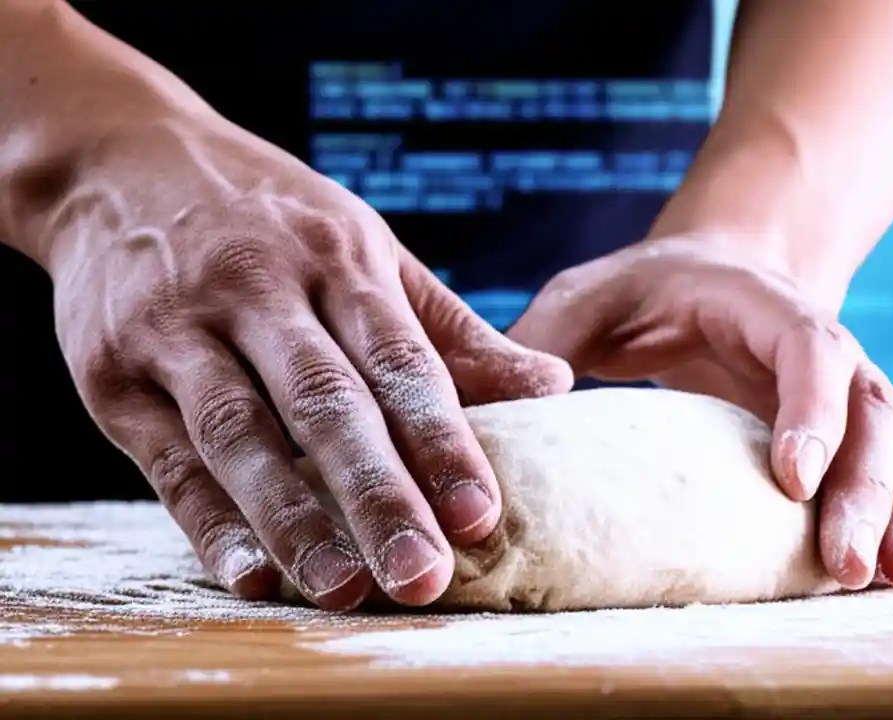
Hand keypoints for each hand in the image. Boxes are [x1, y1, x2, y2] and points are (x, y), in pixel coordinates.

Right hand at [48, 116, 570, 609]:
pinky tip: (246, 575)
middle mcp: (258, 291)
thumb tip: (555, 384)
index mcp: (337, 261)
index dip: (443, 441)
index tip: (481, 516)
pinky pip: (165, 458)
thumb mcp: (367, 250)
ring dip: (292, 520)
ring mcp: (178, 331)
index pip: (399, 362)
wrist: (119, 163)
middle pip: (325, 404)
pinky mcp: (113, 374)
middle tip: (424, 577)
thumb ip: (452, 330)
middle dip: (378, 495)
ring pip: (240, 434)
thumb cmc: (274, 222)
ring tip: (344, 589)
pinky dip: (206, 520)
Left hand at [509, 235, 892, 588]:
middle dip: (867, 488)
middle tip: (841, 567)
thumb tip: (509, 400)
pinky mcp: (859, 425)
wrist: (718, 268)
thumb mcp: (588, 297)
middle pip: (875, 407)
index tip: (790, 480)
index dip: (810, 410)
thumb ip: (545, 339)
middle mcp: (826, 345)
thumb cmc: (648, 290)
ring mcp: (854, 386)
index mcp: (763, 306)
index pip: (809, 347)